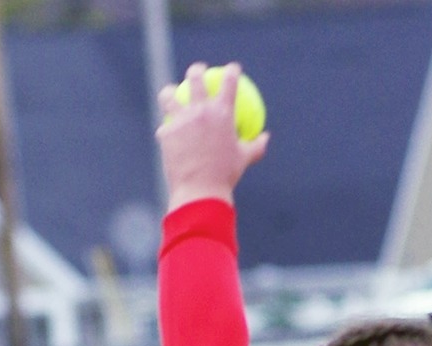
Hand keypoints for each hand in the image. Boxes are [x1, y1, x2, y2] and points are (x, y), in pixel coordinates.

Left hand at [156, 62, 269, 210]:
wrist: (200, 190)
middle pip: (196, 79)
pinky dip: (168, 131)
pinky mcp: (167, 133)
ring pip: (170, 97)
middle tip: (198, 71)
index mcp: (223, 112)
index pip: (229, 82)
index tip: (232, 69)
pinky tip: (167, 134)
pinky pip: (165, 129)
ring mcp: (181, 120)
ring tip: (171, 94)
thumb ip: (256, 146)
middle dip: (197, 70)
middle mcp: (201, 110)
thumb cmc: (226, 175)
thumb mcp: (244, 159)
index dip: (232, 71)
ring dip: (170, 93)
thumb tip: (265, 137)